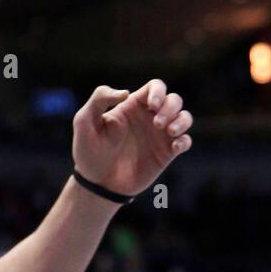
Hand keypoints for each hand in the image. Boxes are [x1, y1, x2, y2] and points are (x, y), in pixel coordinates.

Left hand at [72, 80, 192, 197]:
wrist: (95, 184)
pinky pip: (186, 141)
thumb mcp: (84, 121)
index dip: (159, 91)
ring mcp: (160, 136)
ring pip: (184, 117)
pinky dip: (185, 140)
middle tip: (157, 124)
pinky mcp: (166, 154)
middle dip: (170, 107)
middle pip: (174, 99)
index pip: (155, 87)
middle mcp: (150, 117)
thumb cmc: (88, 151)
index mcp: (134, 106)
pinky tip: (175, 147)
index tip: (152, 105)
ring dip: (182, 120)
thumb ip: (100, 99)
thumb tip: (125, 93)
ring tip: (170, 132)